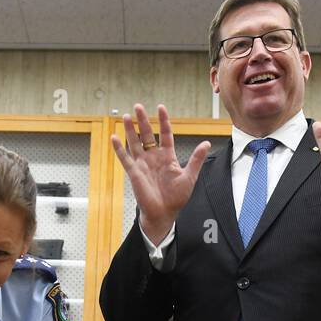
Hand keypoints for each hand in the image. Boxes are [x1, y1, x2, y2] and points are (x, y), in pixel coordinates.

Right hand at [111, 104, 211, 242]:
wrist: (164, 213)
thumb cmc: (176, 198)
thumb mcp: (189, 176)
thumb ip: (196, 159)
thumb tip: (206, 143)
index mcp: (168, 157)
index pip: (165, 134)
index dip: (163, 121)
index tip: (160, 108)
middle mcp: (154, 157)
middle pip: (147, 135)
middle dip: (143, 121)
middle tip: (138, 106)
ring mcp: (143, 164)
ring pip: (135, 143)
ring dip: (130, 130)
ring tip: (126, 116)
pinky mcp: (134, 173)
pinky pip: (125, 158)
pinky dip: (119, 148)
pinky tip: (114, 137)